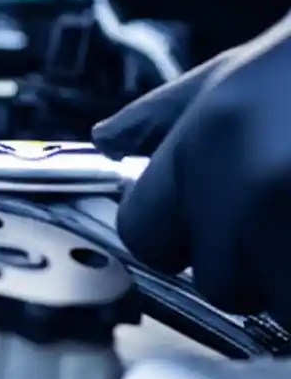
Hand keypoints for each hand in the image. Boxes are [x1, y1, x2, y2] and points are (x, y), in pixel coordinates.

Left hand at [93, 10, 290, 323]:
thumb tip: (106, 141)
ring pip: (284, 306)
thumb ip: (167, 116)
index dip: (175, 238)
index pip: (143, 235)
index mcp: (210, 143)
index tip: (203, 230)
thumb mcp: (239, 72)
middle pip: (220, 282)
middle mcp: (253, 188)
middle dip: (256, 261)